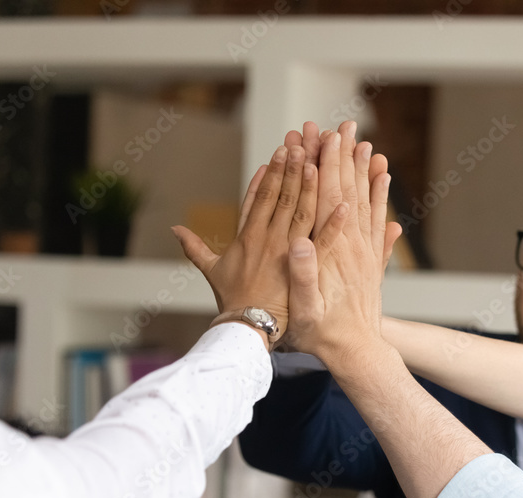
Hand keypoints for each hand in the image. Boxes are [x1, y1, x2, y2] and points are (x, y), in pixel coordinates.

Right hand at [172, 145, 316, 342]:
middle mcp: (269, 240)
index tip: (278, 153)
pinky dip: (335, 224)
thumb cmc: (231, 303)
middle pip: (283, 197)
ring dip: (311, 185)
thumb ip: (195, 247)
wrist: (248, 329)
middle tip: (302, 143)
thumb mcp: (211, 272)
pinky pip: (324, 243)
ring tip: (320, 159)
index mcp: (248, 238)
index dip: (270, 174)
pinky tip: (346, 204)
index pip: (261, 198)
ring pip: (302, 212)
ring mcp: (288, 253)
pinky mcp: (306, 270)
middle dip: (292, 168)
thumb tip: (175, 229)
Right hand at [285, 129, 402, 364]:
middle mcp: (355, 245)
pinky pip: (379, 219)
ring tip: (365, 142)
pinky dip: (381, 196)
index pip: (330, 197)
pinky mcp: (373, 259)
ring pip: (367, 201)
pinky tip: (383, 179)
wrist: (357, 351)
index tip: (324, 136)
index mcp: (335, 251)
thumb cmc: (322, 332)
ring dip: (365, 171)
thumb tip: (300, 242)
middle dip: (344, 157)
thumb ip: (303, 275)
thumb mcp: (304, 308)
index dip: (326, 165)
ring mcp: (367, 250)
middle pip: (349, 190)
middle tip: (342, 126)